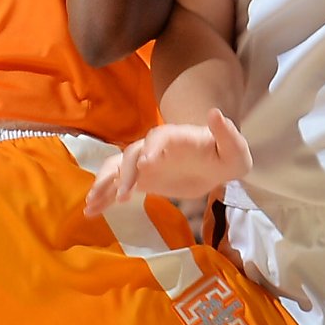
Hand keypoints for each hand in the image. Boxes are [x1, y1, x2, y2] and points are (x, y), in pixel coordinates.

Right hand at [85, 109, 252, 215]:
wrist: (216, 164)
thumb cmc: (225, 154)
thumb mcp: (233, 147)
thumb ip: (226, 133)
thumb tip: (215, 112)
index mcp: (174, 137)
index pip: (157, 138)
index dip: (151, 149)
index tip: (146, 165)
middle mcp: (153, 148)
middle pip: (131, 155)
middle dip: (124, 174)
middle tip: (123, 195)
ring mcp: (143, 164)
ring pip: (116, 170)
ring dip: (103, 184)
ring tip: (92, 203)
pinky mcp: (140, 181)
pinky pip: (116, 187)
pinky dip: (103, 198)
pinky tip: (91, 212)